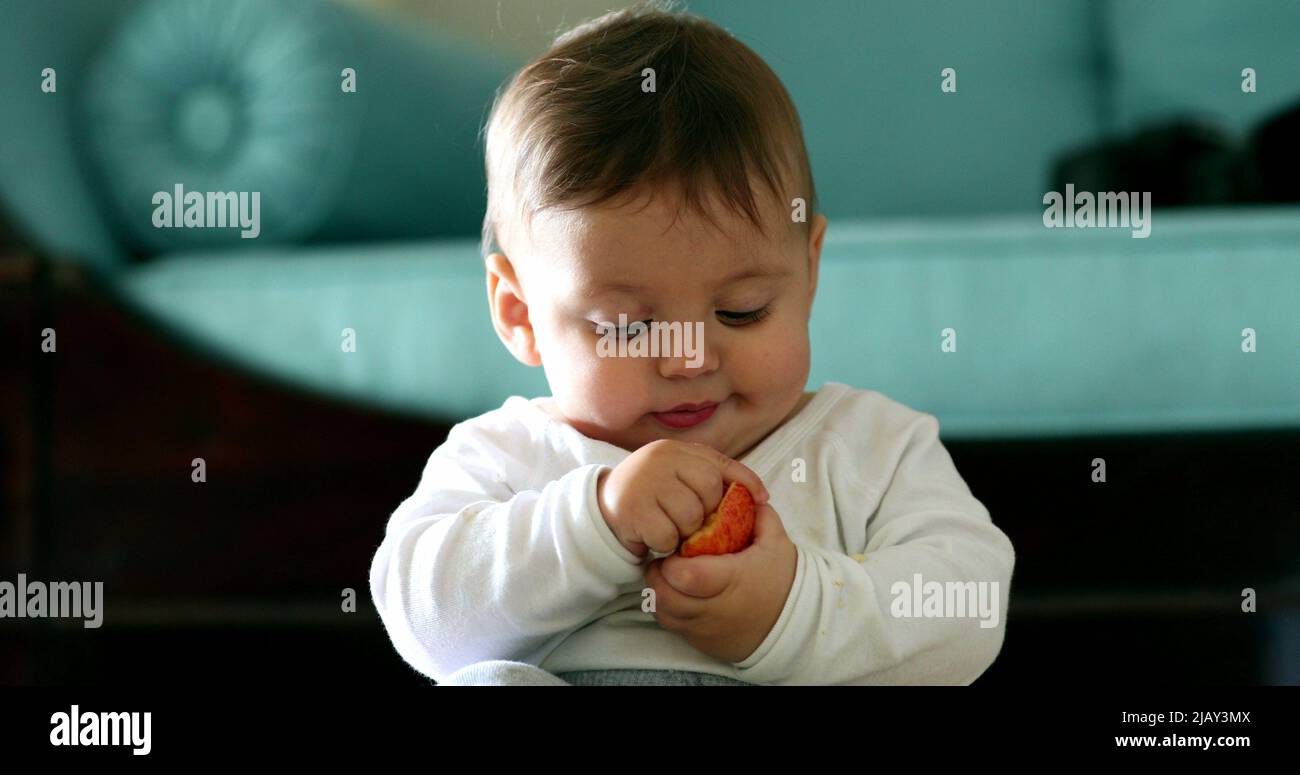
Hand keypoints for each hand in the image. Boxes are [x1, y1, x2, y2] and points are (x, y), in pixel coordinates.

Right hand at [597, 439, 768, 557]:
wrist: (603, 508)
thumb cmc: (652, 493)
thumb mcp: (680, 476)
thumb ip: (714, 477)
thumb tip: (762, 496)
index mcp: (675, 450)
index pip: (720, 465)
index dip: (744, 483)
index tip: (762, 501)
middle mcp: (659, 459)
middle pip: (708, 491)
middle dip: (706, 512)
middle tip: (689, 520)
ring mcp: (644, 483)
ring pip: (690, 516)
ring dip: (684, 531)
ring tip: (670, 527)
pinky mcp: (632, 510)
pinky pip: (667, 536)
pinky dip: (665, 543)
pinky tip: (653, 536)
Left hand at [643, 502, 796, 662]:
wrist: (793, 626)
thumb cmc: (782, 580)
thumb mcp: (777, 543)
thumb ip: (759, 514)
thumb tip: (741, 490)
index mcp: (731, 580)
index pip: (686, 575)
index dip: (673, 561)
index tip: (678, 548)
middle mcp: (714, 608)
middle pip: (666, 595)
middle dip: (659, 574)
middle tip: (669, 560)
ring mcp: (704, 628)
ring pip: (663, 612)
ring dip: (660, 591)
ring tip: (672, 576)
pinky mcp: (699, 642)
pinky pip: (671, 626)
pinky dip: (667, 609)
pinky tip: (679, 594)